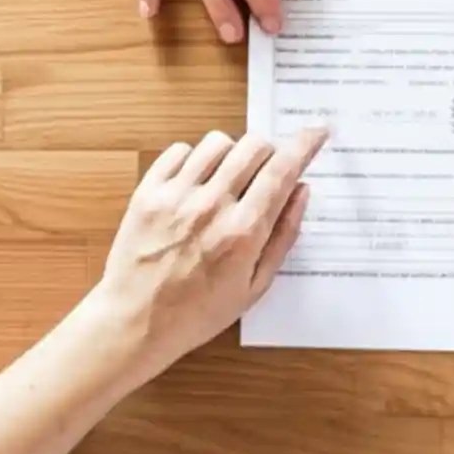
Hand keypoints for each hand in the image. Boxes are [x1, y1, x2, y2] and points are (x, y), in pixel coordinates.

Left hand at [95, 128, 327, 386]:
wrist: (135, 322)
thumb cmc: (198, 312)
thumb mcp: (255, 286)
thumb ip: (284, 235)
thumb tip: (302, 190)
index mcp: (243, 232)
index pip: (282, 170)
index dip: (305, 144)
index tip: (317, 131)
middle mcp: (211, 207)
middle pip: (253, 146)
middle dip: (269, 152)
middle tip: (265, 173)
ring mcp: (176, 196)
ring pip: (218, 142)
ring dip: (233, 154)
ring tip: (228, 180)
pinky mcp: (148, 192)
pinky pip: (179, 151)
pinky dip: (195, 159)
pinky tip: (197, 183)